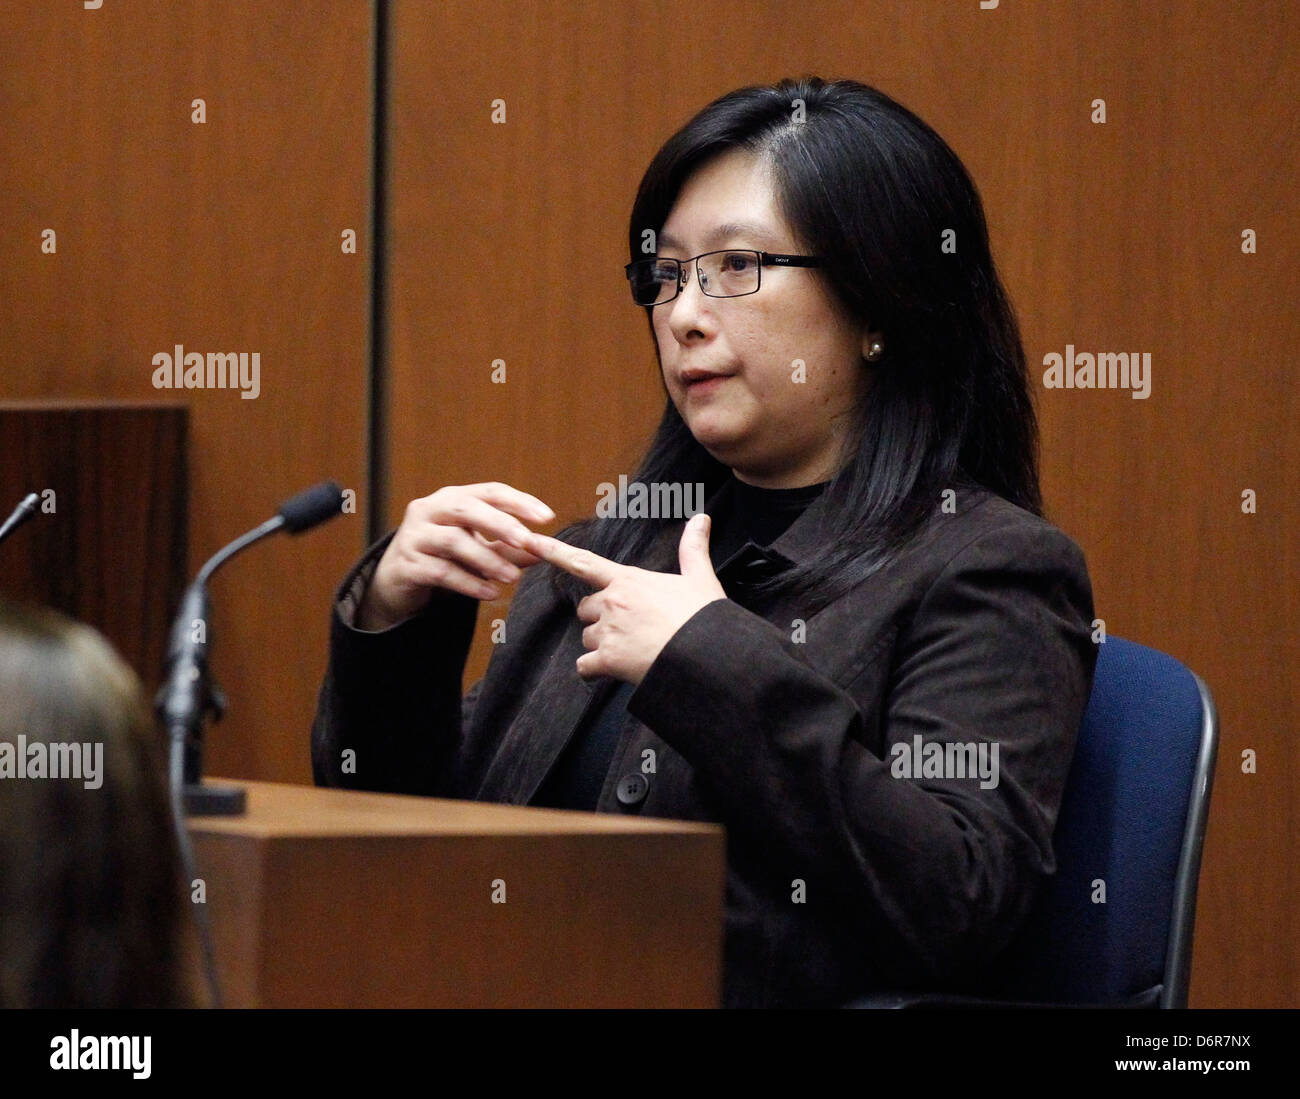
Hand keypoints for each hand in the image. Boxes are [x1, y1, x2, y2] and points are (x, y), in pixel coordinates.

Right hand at [358, 482, 554, 630]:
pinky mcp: (406, 564)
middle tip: (527, 541)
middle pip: (467, 508)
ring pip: (454, 541)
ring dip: (487, 559)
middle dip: (501, 524)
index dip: (519, 502)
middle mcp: (429, 510)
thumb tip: (543, 550)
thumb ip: (508, 548)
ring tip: (512, 576)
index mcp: (452, 498)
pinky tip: (490, 592)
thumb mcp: (478, 550)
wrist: (396, 581)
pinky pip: (441, 571)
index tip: (547, 517)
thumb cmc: (442, 557)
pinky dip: (469, 583)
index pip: (490, 491)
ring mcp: (414, 536)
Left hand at [525, 512, 726, 685]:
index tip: (530, 541)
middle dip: (600, 619)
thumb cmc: (703, 617)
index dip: (553, 551)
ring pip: (587, 638)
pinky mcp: (608, 660)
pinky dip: (595, 671)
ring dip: (601, 646)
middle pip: (586, 609)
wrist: (708, 655)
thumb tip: (703, 517)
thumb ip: (694, 548)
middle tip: (630, 629)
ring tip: (633, 650)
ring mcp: (608, 631)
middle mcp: (612, 602)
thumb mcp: (700, 578)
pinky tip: (616, 671)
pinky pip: (584, 666)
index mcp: (628, 580)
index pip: (583, 561)